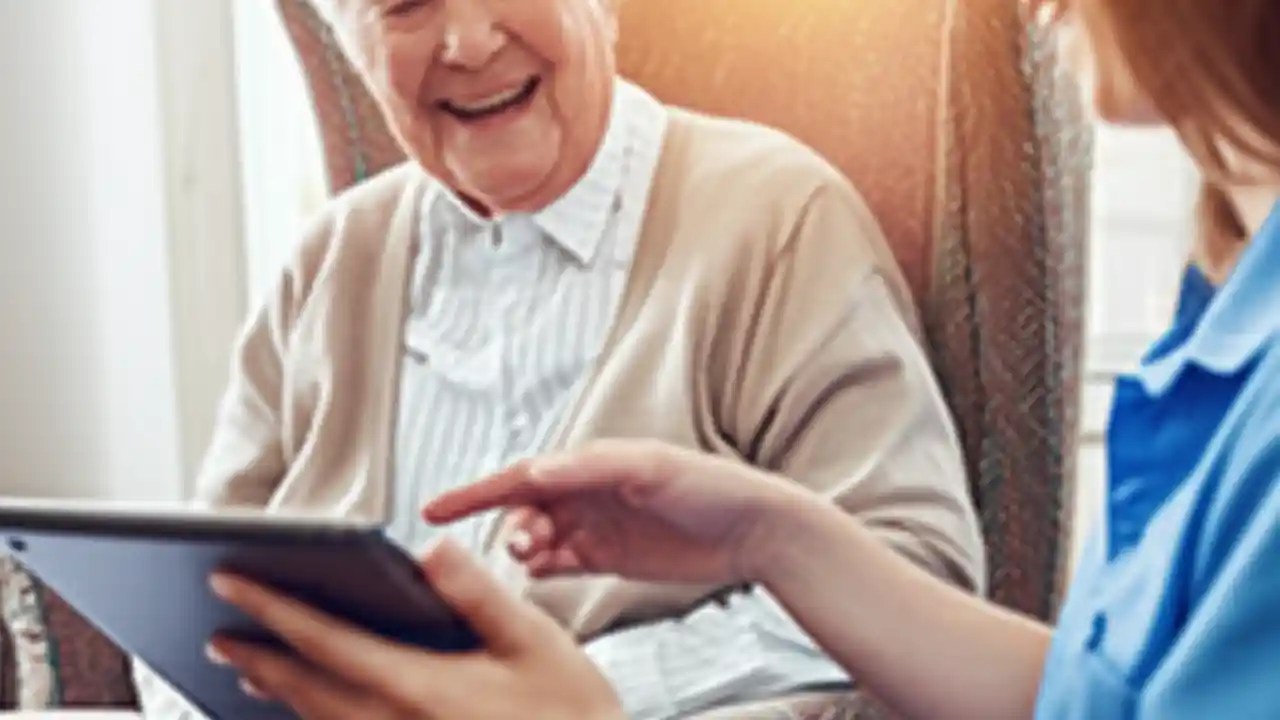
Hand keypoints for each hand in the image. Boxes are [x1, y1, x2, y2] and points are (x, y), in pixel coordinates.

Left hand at [205, 537, 623, 719]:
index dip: (272, 607)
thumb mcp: (534, 640)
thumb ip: (476, 592)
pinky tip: (310, 711)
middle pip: (304, 688)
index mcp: (420, 686)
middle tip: (217, 629)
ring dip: (276, 691)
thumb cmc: (569, 713)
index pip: (325, 640)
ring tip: (244, 667)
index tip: (230, 580)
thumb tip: (429, 548)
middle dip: (256, 653)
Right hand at [424, 440, 804, 585]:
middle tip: (521, 543)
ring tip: (532, 556)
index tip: (436, 509)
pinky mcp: (607, 557)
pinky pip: (559, 564)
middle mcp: (585, 492)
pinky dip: (542, 570)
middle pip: (524, 508)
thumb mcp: (651, 466)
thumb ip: (591, 467)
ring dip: (526, 547)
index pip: (520, 475)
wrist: (754, 528)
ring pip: (537, 538)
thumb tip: (537, 471)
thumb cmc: (710, 485)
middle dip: (511, 524)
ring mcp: (594, 525)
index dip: (475, 492)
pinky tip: (538, 574)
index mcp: (590, 463)